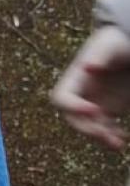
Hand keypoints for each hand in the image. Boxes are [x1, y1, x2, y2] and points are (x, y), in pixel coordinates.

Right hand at [51, 24, 129, 150]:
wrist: (128, 44)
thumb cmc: (117, 41)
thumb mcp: (110, 45)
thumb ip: (99, 55)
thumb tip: (87, 66)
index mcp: (74, 78)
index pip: (61, 98)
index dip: (72, 108)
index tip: (94, 110)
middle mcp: (81, 94)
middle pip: (73, 119)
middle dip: (88, 128)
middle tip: (107, 134)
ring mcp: (94, 103)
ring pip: (89, 128)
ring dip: (101, 137)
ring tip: (118, 144)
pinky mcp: (108, 109)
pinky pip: (105, 129)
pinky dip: (112, 137)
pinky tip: (122, 138)